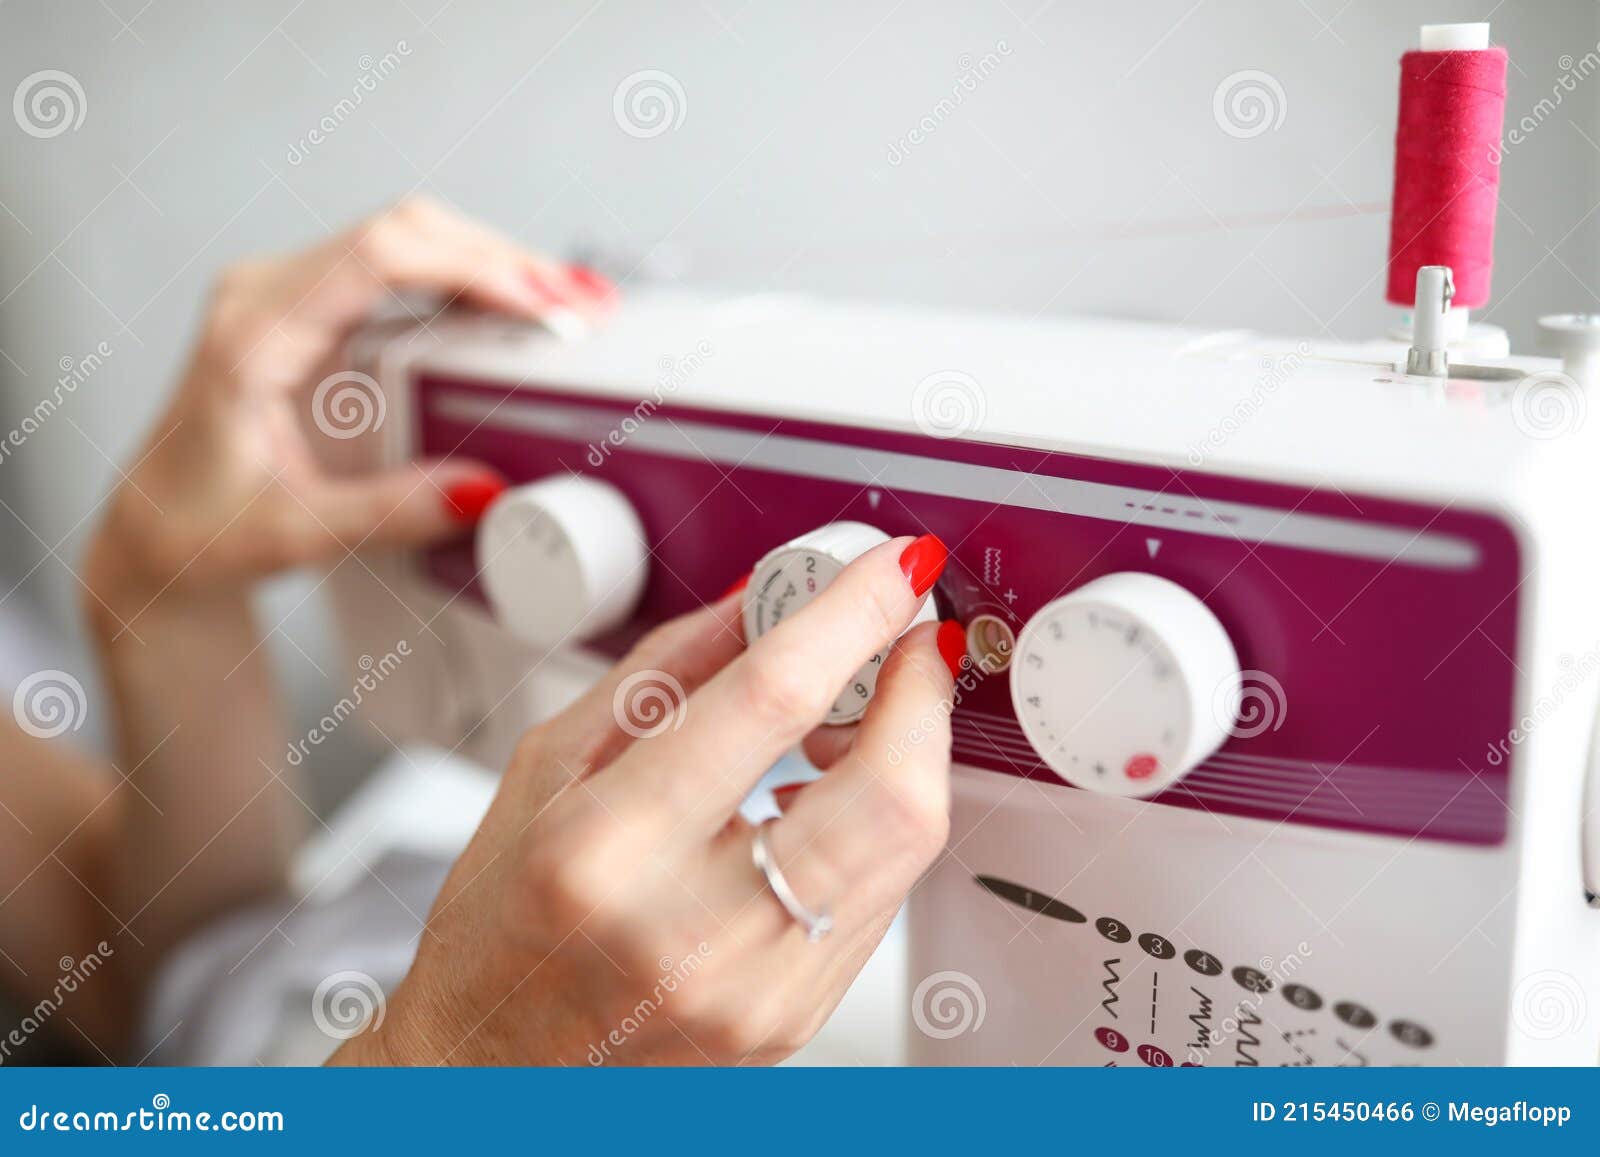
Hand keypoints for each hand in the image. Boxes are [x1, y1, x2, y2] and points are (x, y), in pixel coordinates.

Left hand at [85, 196, 612, 609]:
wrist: (158, 525)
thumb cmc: (203, 527)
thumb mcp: (297, 533)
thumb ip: (389, 514)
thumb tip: (485, 492)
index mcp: (254, 334)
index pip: (379, 258)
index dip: (473, 268)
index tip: (543, 307)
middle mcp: (268, 291)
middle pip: (408, 230)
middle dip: (506, 261)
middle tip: (584, 308)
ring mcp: (290, 290)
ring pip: (411, 236)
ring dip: (495, 263)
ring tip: (569, 305)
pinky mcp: (313, 304)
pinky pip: (402, 265)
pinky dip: (469, 278)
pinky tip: (518, 306)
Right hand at [335, 536, 959, 1065]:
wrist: (491, 1073)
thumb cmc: (499, 927)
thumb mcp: (548, 766)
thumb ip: (667, 668)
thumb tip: (761, 596)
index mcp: (606, 848)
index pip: (770, 701)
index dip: (851, 614)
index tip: (889, 568)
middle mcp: (692, 931)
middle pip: (888, 791)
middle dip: (920, 689)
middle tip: (905, 635)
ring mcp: (758, 990)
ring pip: (907, 846)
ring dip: (912, 750)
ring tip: (859, 711)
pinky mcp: (796, 1018)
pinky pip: (883, 896)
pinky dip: (879, 823)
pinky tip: (831, 792)